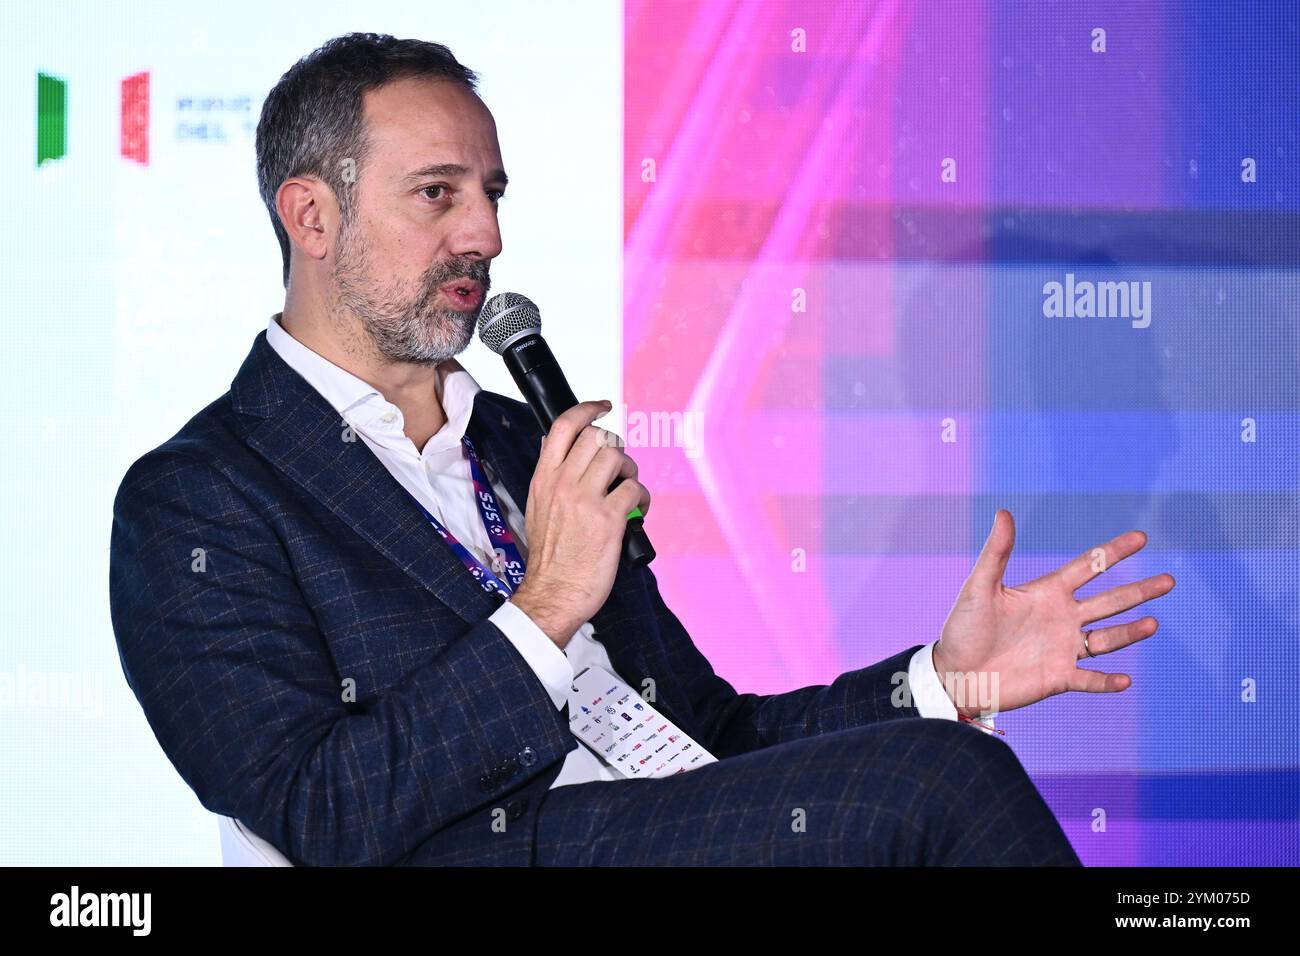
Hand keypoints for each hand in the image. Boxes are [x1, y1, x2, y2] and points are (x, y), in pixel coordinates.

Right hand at [509, 399, 650, 649]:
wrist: (553, 593)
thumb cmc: (550, 559)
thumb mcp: (537, 510)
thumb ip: (552, 482)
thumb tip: (569, 461)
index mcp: (544, 479)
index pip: (564, 427)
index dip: (587, 409)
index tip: (602, 406)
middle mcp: (563, 483)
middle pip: (598, 437)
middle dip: (615, 448)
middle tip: (618, 471)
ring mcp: (585, 499)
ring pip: (617, 456)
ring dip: (630, 471)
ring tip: (626, 491)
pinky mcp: (608, 518)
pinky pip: (635, 490)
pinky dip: (642, 498)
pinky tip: (636, 512)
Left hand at [932, 509, 1173, 717]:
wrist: (954, 672)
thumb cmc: (964, 628)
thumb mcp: (979, 586)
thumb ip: (996, 552)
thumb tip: (1004, 512)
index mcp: (1047, 592)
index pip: (1087, 567)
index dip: (1112, 552)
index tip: (1141, 538)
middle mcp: (1062, 618)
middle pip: (1109, 601)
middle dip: (1138, 591)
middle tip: (1170, 580)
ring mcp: (1063, 648)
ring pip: (1107, 638)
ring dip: (1130, 633)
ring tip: (1154, 623)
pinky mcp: (1057, 677)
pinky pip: (1088, 679)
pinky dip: (1105, 681)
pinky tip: (1124, 680)